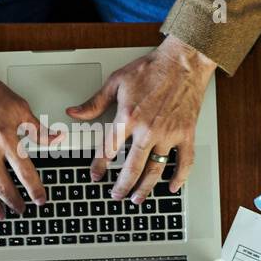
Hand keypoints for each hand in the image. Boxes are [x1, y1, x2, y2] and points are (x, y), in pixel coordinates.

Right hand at [0, 60, 61, 219]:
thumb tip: (56, 138)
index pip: (25, 173)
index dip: (35, 190)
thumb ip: (37, 127)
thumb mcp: (18, 106)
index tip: (40, 200)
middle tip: (21, 210)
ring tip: (0, 215)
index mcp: (6, 140)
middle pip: (3, 186)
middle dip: (15, 202)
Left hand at [66, 36, 216, 201]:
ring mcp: (169, 134)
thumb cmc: (151, 69)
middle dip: (122, 186)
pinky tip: (172, 186)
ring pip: (155, 169)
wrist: (183, 61)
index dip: (99, 166)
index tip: (95, 176)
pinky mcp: (186, 133)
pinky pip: (184, 161)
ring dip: (145, 188)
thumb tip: (74, 113)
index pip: (109, 150)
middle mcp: (148, 130)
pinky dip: (179, 177)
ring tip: (138, 198)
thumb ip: (95, 102)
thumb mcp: (116, 82)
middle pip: (132, 167)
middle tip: (115, 195)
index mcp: (128, 118)